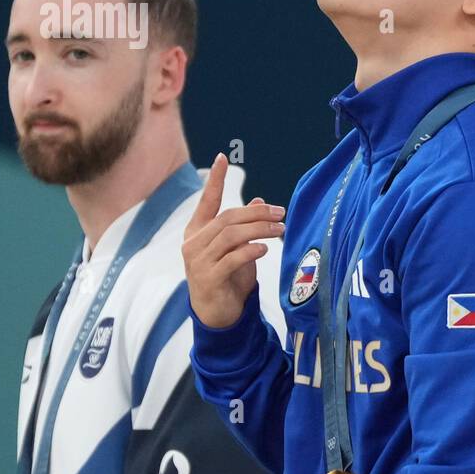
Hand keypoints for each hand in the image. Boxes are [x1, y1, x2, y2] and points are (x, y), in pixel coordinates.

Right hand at [182, 153, 284, 327]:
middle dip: (257, 213)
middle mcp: (193, 244)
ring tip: (280, 230)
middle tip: (281, 213)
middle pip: (227, 219)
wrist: (218, 314)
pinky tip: (264, 248)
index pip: (207, 201)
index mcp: (198, 232)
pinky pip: (232, 259)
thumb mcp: (238, 249)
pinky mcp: (208, 278)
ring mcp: (198, 262)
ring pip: (231, 236)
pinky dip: (250, 251)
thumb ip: (245, 226)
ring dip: (260, 230)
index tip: (222, 158)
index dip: (215, 180)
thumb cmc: (228, 278)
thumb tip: (260, 201)